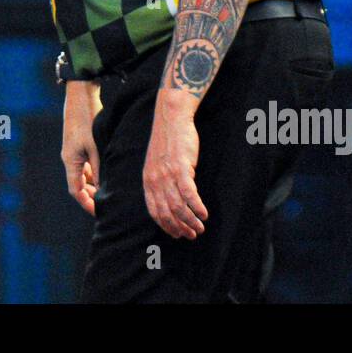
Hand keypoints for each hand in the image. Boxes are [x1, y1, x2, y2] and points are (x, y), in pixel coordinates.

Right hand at [62, 81, 100, 216]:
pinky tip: (106, 172)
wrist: (80, 95)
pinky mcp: (79, 143)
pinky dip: (94, 171)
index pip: (75, 191)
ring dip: (94, 184)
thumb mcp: (96, 146)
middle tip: (107, 203)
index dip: (87, 203)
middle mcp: (69, 158)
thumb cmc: (87, 119)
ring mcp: (73, 150)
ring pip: (83, 174)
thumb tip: (104, 188)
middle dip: (91, 196)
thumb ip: (99, 168)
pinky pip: (85, 164)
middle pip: (78, 184)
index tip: (99, 212)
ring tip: (109, 190)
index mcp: (70, 161)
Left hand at [143, 93, 207, 238]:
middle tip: (191, 234)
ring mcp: (167, 175)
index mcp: (147, 180)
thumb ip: (159, 181)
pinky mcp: (181, 168)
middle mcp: (155, 180)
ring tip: (200, 228)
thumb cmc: (167, 140)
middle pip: (166, 213)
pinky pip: (189, 195)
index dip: (166, 226)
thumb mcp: (156, 163)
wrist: (171, 117)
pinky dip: (197, 208)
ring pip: (178, 207)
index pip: (154, 211)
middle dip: (179, 228)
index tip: (177, 234)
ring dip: (190, 221)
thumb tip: (168, 199)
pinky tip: (204, 214)